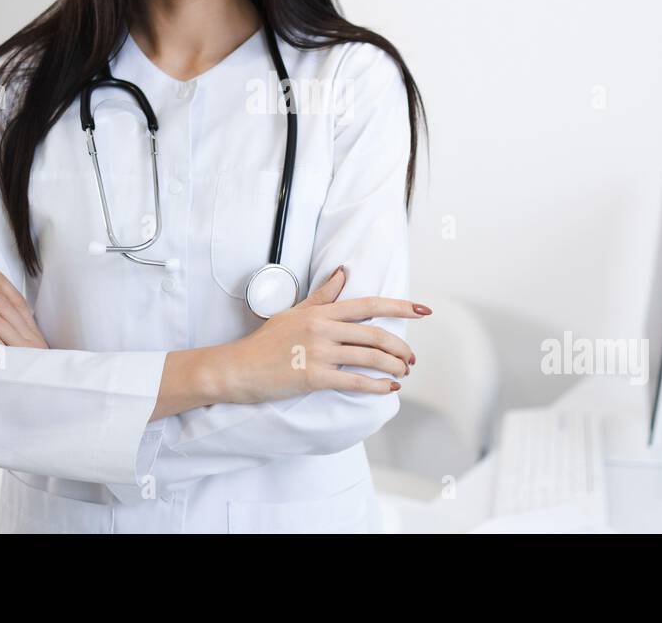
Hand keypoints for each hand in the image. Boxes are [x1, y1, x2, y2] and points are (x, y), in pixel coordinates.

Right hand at [221, 265, 430, 402]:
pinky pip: (355, 381)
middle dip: (400, 347)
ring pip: (370, 358)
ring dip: (394, 366)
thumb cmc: (266, 341)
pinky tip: (389, 388)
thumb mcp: (294, 311)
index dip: (400, 307)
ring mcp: (319, 353)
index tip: (423, 310)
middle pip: (376, 334)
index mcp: (321, 312)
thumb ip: (323, 295)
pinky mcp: (314, 377)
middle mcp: (323, 328)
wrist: (238, 367)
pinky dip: (377, 386)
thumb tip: (343, 273)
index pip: (369, 305)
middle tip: (411, 357)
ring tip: (402, 373)